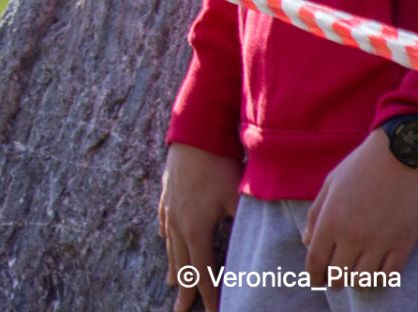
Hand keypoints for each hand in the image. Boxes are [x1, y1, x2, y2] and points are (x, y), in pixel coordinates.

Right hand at [160, 142, 240, 311]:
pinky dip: (167, 238)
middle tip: (182, 311)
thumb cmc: (219, 163)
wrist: (194, 132)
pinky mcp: (167, 194)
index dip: (209, 294)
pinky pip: (164, 223)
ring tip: (172, 284)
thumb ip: (244, 225)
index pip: (202, 271)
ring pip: (171, 246)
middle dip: (185, 290)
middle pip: (182, 264)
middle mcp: (177, 223)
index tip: (215, 311)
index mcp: (195, 228)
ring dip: (174, 267)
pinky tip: (165, 241)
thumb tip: (263, 250)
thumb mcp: (237, 197)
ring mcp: (169, 208)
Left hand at [305, 129, 417, 283]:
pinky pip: (388, 275)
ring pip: (362, 280)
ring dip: (355, 281)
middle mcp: (353, 236)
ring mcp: (380, 243)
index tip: (315, 281)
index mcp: (330, 221)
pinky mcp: (403, 246)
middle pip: (338, 275)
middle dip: (332, 281)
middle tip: (332, 280)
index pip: (316, 260)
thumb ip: (315, 215)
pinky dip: (378, 278)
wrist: (399, 158)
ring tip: (352, 276)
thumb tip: (307, 241)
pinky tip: (373, 272)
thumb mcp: (330, 186)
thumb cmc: (360, 168)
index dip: (313, 276)